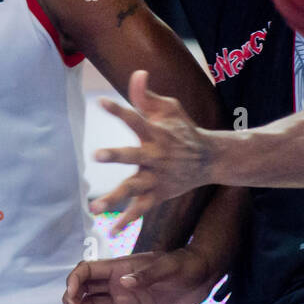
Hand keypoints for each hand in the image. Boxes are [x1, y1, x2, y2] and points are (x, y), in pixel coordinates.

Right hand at [64, 247, 217, 303]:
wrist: (202, 276)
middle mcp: (117, 283)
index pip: (87, 270)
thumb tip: (122, 283)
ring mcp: (124, 299)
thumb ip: (147, 274)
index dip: (74, 280)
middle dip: (72, 301)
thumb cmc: (185, 265)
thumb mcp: (168, 267)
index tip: (72, 297)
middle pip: (84, 290)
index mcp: (121, 267)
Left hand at [90, 70, 213, 230]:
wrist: (209, 159)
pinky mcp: (158, 194)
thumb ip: (148, 95)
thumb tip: (137, 72)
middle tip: (97, 154)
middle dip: (116, 155)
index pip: (135, 118)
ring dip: (114, 197)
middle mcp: (156, 155)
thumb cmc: (184, 129)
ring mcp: (157, 177)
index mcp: (156, 132)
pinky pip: (141, 209)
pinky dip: (127, 220)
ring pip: (133, 188)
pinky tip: (111, 231)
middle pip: (133, 155)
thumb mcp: (170, 109)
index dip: (118, 109)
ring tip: (94, 207)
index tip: (100, 102)